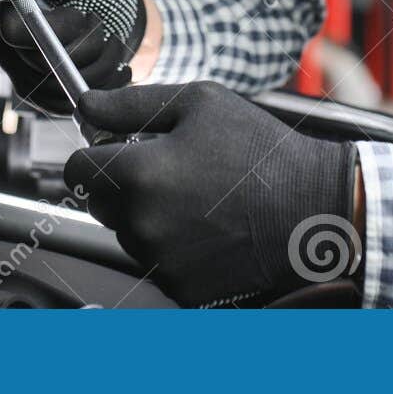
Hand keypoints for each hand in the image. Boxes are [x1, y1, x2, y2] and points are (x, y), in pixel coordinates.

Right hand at [0, 0, 145, 114]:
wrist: (114, 18)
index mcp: (8, 12)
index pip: (14, 29)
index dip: (55, 27)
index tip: (84, 14)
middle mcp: (9, 49)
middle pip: (41, 63)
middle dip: (85, 47)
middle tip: (105, 28)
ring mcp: (25, 79)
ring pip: (61, 87)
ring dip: (99, 67)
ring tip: (116, 45)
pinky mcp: (46, 100)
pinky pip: (73, 105)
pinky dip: (104, 88)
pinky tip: (121, 70)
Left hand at [64, 82, 359, 306]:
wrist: (315, 209)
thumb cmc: (262, 154)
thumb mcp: (200, 104)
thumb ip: (132, 104)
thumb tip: (86, 104)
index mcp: (139, 174)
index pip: (77, 169)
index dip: (93, 154)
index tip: (113, 150)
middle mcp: (143, 223)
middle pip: (101, 203)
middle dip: (122, 184)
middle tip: (170, 169)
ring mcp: (161, 262)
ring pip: (128, 234)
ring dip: (147, 216)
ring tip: (198, 197)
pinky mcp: (182, 289)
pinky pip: (158, 263)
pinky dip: (173, 247)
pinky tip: (208, 228)